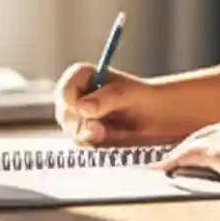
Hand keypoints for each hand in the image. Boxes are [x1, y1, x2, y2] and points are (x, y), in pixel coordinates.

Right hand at [53, 62, 189, 145]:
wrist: (154, 117)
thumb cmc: (142, 98)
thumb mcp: (128, 94)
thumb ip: (107, 98)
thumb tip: (84, 107)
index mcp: (80, 76)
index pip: (65, 92)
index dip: (74, 104)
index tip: (91, 113)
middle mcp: (73, 95)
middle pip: (65, 114)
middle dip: (84, 124)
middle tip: (103, 129)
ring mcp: (75, 115)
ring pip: (72, 131)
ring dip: (92, 136)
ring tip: (114, 130)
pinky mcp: (82, 133)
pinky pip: (82, 144)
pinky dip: (96, 144)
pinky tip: (112, 137)